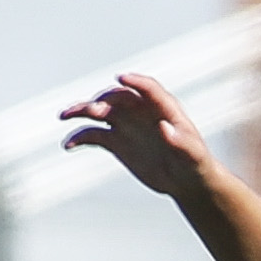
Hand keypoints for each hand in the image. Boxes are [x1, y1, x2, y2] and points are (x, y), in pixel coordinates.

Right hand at [60, 73, 214, 197]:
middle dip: (103, 101)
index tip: (121, 79)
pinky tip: (69, 145)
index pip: (147, 88)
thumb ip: (180, 141)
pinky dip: (79, 138)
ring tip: (65, 116)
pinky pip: (92, 135)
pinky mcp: (115, 141)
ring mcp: (125, 124)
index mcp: (162, 108)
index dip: (135, 82)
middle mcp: (139, 111)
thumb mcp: (192, 154)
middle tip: (94, 111)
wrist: (186, 181)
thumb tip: (164, 128)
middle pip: (117, 98)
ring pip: (98, 111)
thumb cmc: (195, 163)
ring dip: (81, 111)